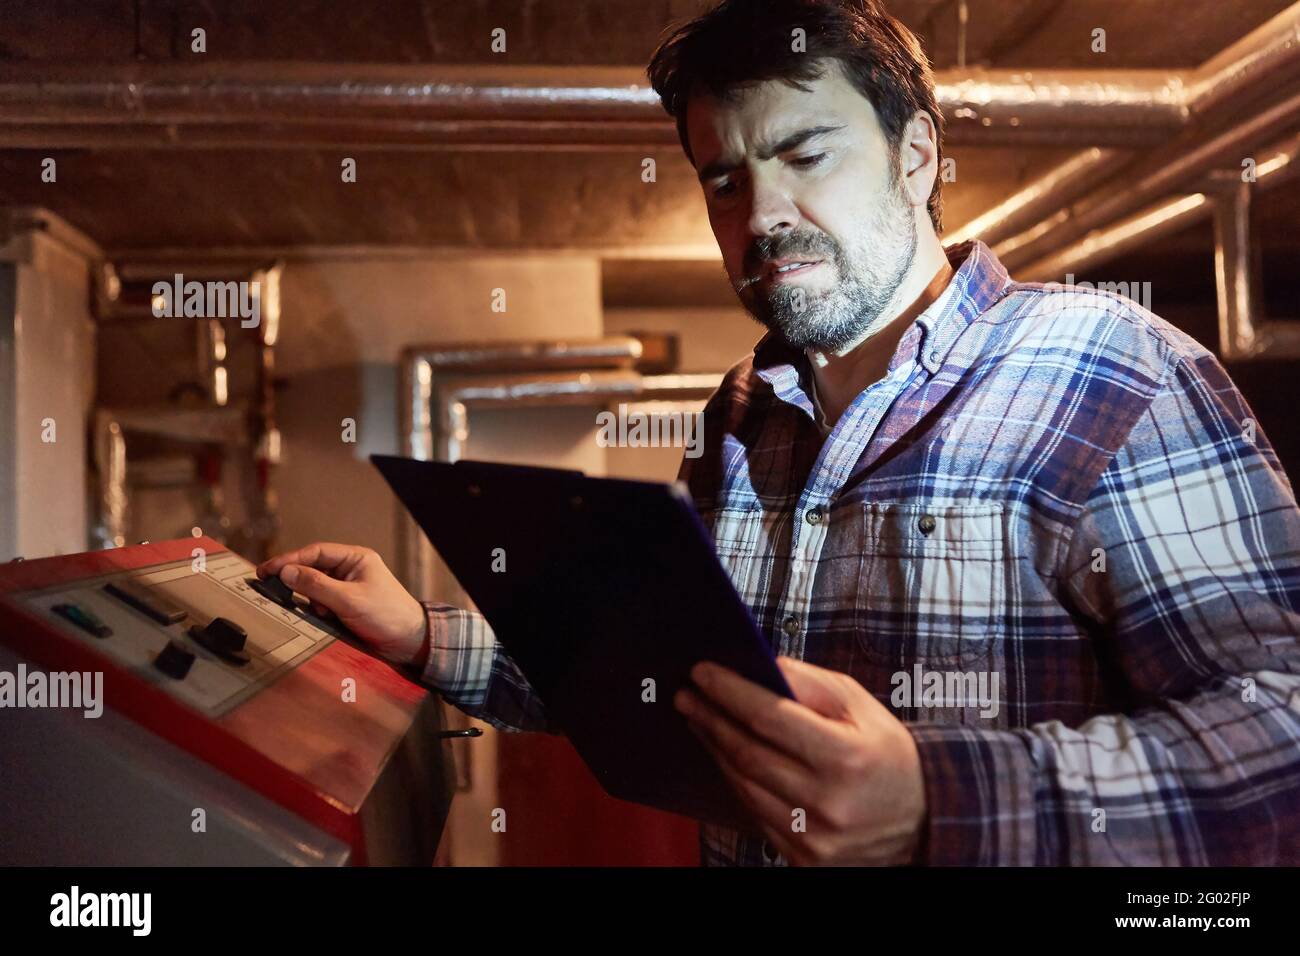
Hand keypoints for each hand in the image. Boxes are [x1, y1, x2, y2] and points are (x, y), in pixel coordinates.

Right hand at [256, 542, 426, 665]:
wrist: (409, 641)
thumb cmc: (386, 615)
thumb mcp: (349, 599)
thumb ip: (316, 585)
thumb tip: (286, 572)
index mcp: (356, 558)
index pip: (316, 552)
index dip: (290, 559)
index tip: (267, 570)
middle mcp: (351, 569)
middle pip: (313, 567)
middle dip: (296, 579)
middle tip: (270, 587)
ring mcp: (349, 587)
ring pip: (316, 586)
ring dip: (310, 598)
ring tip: (318, 611)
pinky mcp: (347, 604)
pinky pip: (323, 601)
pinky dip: (317, 608)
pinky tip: (322, 617)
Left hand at [674, 656, 926, 865]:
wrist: (923, 819)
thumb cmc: (886, 753)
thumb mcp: (861, 706)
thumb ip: (810, 684)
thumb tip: (760, 666)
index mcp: (846, 757)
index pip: (769, 717)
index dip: (729, 692)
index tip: (702, 671)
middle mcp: (828, 802)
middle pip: (748, 753)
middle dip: (711, 718)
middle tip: (686, 694)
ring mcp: (814, 836)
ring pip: (744, 785)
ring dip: (715, 749)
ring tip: (698, 719)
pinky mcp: (804, 858)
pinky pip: (754, 813)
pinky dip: (735, 780)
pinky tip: (723, 755)